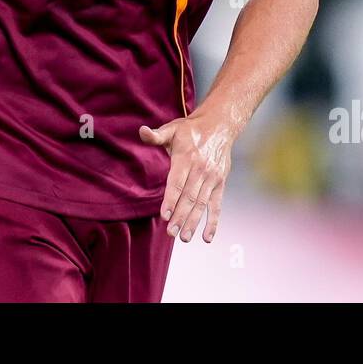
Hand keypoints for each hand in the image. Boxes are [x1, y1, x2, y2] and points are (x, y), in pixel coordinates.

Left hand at [139, 110, 235, 242]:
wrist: (219, 126)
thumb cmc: (190, 130)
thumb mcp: (172, 129)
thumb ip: (156, 135)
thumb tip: (142, 131)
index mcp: (187, 158)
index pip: (178, 182)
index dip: (171, 199)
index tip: (164, 215)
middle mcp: (200, 170)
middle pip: (190, 197)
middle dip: (180, 217)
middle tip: (171, 233)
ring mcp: (212, 178)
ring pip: (202, 203)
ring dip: (193, 222)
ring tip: (184, 237)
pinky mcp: (220, 183)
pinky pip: (217, 205)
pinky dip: (213, 222)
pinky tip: (207, 237)